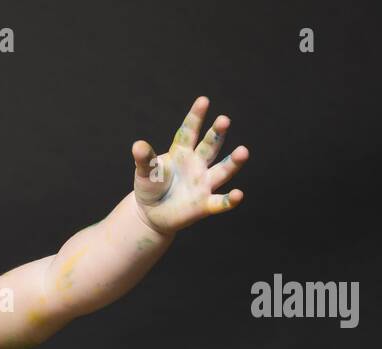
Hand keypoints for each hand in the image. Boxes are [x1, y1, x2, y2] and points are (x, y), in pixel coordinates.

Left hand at [132, 95, 249, 234]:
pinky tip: (238, 195)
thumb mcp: (145, 172)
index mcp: (182, 152)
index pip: (189, 131)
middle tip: (224, 120)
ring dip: (233, 162)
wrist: (151, 214)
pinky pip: (220, 202)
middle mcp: (197, 164)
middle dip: (217, 133)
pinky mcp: (205, 204)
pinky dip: (230, 200)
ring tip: (243, 151)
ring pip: (222, 170)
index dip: (196, 117)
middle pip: (210, 146)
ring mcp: (203, 183)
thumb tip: (138, 145)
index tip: (203, 101)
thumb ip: (145, 159)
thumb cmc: (151, 187)